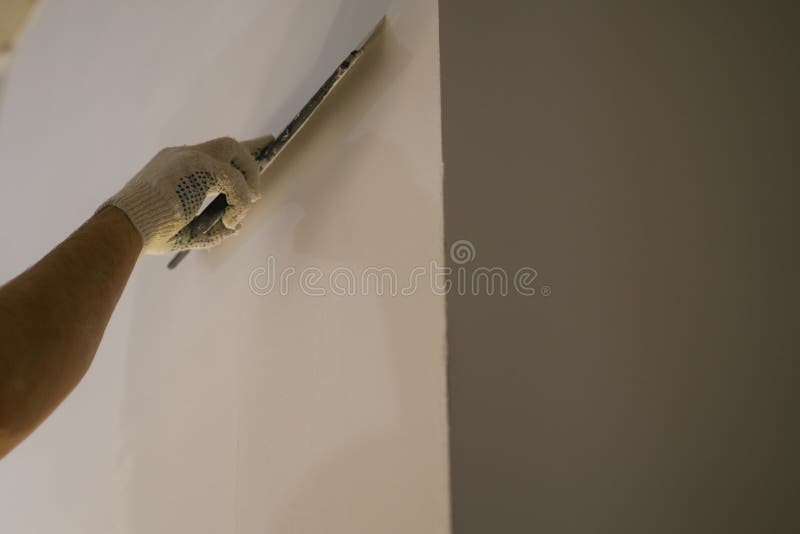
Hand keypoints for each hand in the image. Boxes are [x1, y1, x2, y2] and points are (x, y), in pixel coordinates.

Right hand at [101, 136, 272, 253]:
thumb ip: (210, 226)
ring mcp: (191, 158)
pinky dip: (239, 200)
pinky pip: (234, 178)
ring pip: (234, 153)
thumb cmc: (148, 232)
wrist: (125, 227)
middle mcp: (183, 156)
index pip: (212, 152)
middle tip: (255, 194)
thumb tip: (235, 225)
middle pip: (228, 145)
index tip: (265, 143)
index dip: (240, 152)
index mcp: (175, 166)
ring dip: (247, 181)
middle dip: (250, 163)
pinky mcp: (199, 167)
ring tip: (245, 206)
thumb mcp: (185, 230)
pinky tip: (231, 218)